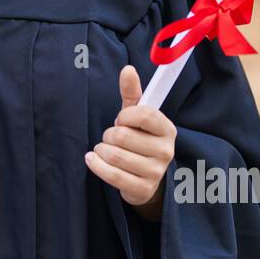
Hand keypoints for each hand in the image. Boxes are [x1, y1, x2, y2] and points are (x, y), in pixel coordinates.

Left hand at [84, 65, 176, 218]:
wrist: (144, 178)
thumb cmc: (139, 140)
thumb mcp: (136, 117)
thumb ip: (132, 93)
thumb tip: (128, 69)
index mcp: (167, 129)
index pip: (143, 114)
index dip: (125, 115)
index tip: (122, 120)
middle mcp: (166, 151)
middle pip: (123, 136)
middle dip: (109, 135)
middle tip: (112, 138)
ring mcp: (156, 172)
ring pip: (114, 155)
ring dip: (101, 150)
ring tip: (104, 150)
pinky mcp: (142, 189)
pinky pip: (111, 174)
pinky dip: (96, 164)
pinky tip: (92, 159)